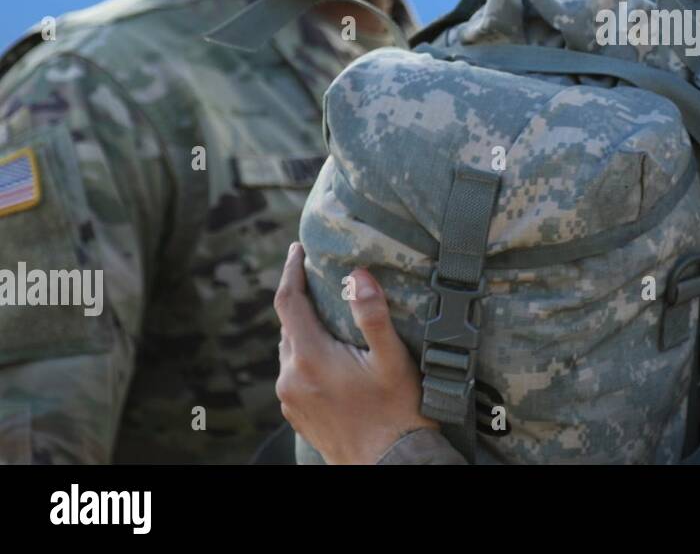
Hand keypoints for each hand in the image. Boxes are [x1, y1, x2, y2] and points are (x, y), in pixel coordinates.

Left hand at [274, 241, 435, 463]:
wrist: (390, 464)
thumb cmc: (398, 413)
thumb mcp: (393, 359)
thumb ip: (373, 315)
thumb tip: (358, 274)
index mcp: (310, 358)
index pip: (288, 302)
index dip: (291, 270)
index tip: (297, 249)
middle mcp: (290, 378)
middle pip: (289, 326)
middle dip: (303, 301)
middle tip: (324, 281)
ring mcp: (290, 399)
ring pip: (291, 351)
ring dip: (306, 332)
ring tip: (332, 319)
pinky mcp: (296, 415)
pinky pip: (294, 374)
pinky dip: (307, 358)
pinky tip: (333, 360)